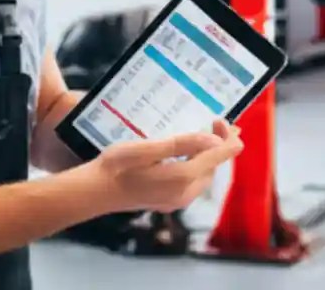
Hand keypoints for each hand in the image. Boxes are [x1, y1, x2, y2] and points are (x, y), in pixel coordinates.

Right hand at [89, 120, 242, 212]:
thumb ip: (183, 144)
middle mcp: (186, 193)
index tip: (223, 121)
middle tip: (214, 123)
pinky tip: (187, 154)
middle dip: (218, 145)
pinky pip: (193, 183)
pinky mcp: (169, 202)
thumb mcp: (148, 148)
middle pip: (213, 166)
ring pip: (204, 175)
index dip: (227, 138)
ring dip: (207, 156)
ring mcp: (178, 201)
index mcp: (183, 177)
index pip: (218, 156)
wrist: (96, 192)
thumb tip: (215, 140)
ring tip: (204, 136)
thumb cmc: (118, 165)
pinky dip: (196, 166)